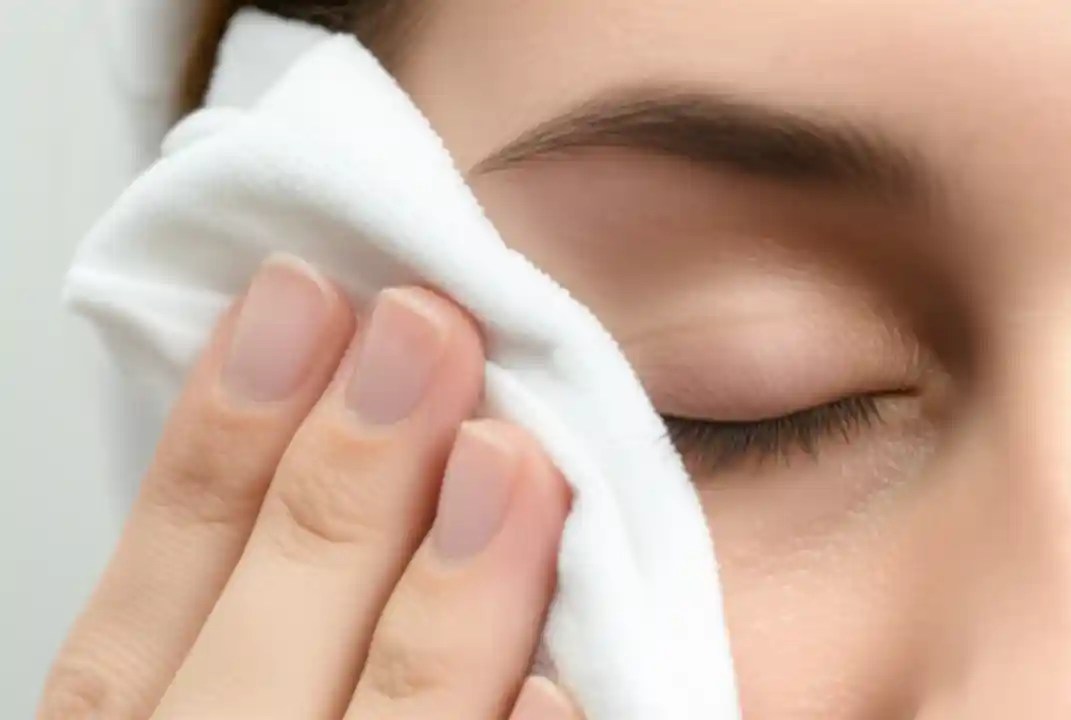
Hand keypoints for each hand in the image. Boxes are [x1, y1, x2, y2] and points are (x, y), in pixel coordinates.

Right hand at [40, 255, 581, 719]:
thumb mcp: (204, 710)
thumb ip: (239, 632)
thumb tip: (329, 447)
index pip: (136, 625)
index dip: (211, 448)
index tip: (293, 301)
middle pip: (248, 673)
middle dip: (334, 485)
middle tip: (421, 326)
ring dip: (437, 606)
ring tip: (509, 457)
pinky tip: (562, 684)